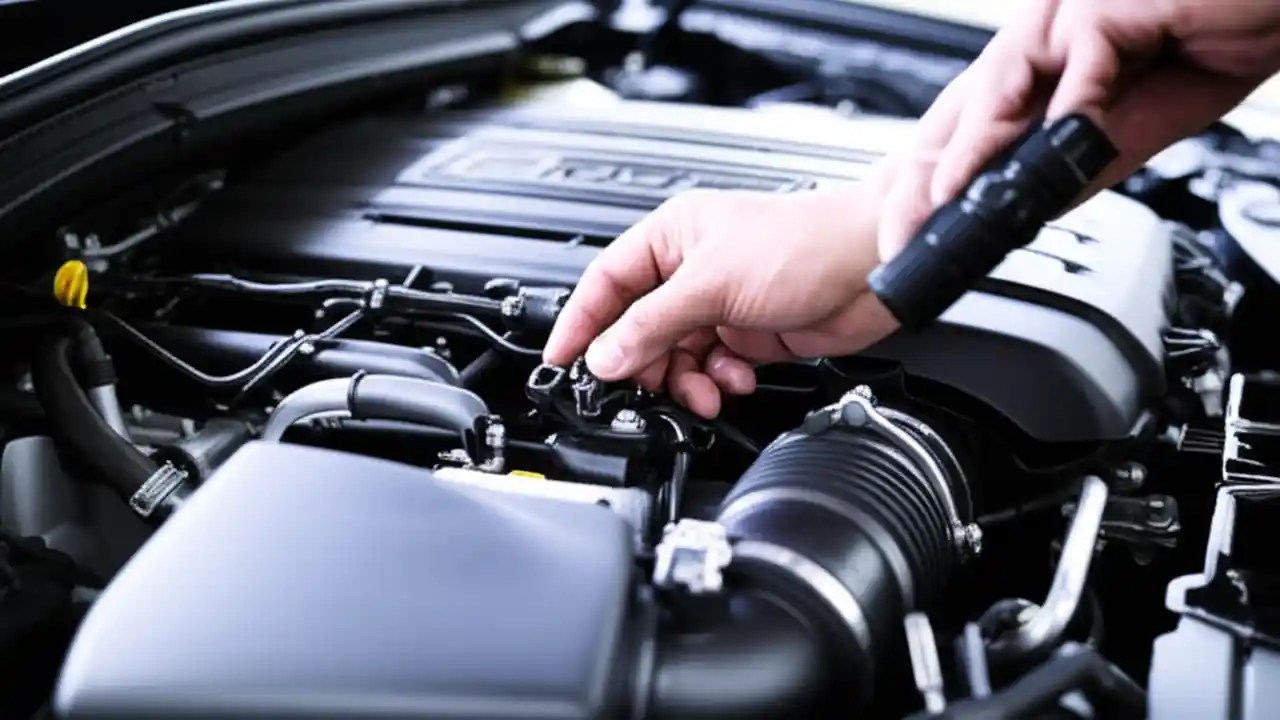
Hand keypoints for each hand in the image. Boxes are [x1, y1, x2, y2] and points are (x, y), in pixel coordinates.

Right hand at [542, 185, 897, 418]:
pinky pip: (710, 370)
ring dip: (684, 380)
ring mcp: (720, 305)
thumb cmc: (804, 245)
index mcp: (672, 238)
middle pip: (638, 330)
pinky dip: (717, 382)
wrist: (871, 268)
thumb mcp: (711, 285)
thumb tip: (605, 356)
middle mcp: (691, 270)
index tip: (563, 360)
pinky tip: (734, 378)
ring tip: (703, 390)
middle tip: (645, 386)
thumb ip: (651, 325)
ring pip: (674, 356)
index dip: (581, 323)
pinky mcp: (748, 335)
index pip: (606, 284)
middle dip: (643, 363)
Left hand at [878, 0, 1279, 257]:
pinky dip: (1055, 120)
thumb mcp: (1140, 119)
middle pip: (963, 112)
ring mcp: (1064, 15)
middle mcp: (1042, 34)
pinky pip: (1073, 68)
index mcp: (1045, 59)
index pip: (970, 126)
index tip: (910, 237)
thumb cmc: (1218, 31)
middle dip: (925, 179)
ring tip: (947, 206)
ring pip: (997, 91)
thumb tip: (1037, 205)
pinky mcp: (1099, 6)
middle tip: (904, 237)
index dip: (934, 179)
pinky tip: (1036, 164)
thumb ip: (1086, 157)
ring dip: (968, 156)